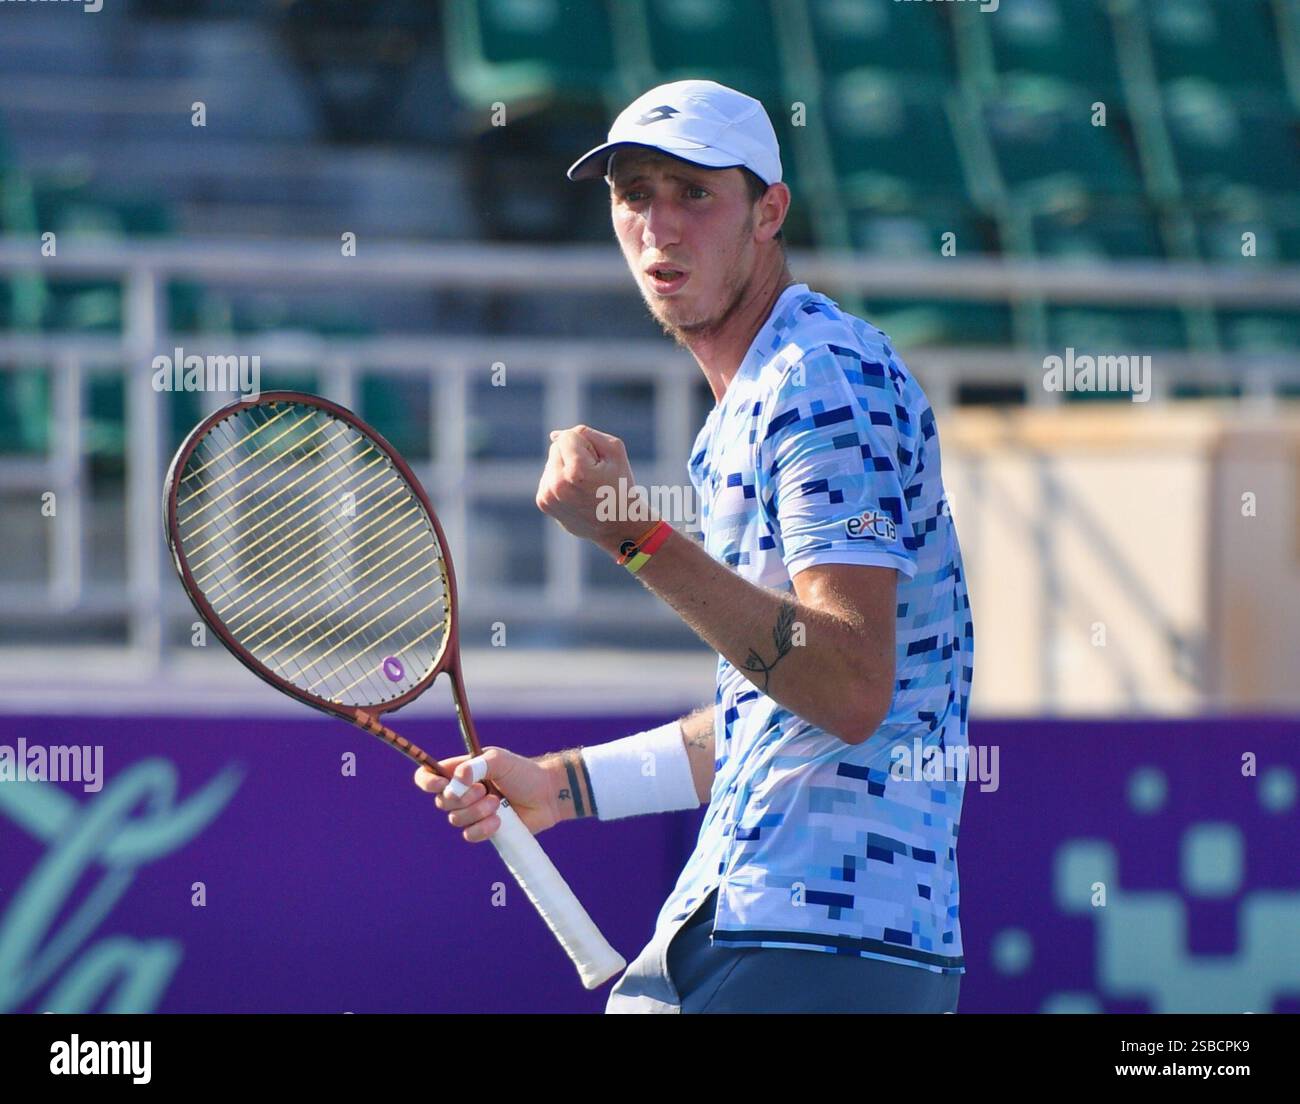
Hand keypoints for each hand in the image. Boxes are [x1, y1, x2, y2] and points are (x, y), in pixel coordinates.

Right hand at [413, 746, 563, 841]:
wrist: (547, 795)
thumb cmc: (524, 773)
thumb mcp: (500, 760)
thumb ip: (477, 765)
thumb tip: (457, 779)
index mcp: (461, 771)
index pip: (428, 776)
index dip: (427, 782)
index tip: (441, 784)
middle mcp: (463, 792)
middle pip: (441, 801)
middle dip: (462, 798)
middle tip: (485, 790)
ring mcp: (472, 812)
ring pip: (455, 820)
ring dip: (476, 812)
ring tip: (497, 803)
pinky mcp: (483, 830)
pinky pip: (469, 835)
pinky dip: (482, 829)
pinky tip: (499, 821)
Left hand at [535, 425, 645, 554]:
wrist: (618, 526)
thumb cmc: (620, 485)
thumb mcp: (615, 451)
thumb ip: (586, 434)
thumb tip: (554, 435)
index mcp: (577, 471)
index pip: (567, 436)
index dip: (586, 445)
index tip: (598, 464)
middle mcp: (558, 484)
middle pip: (556, 448)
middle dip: (574, 455)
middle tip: (593, 476)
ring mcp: (548, 495)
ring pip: (551, 462)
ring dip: (565, 468)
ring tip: (585, 487)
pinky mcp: (543, 502)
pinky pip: (547, 476)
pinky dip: (560, 480)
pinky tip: (576, 494)